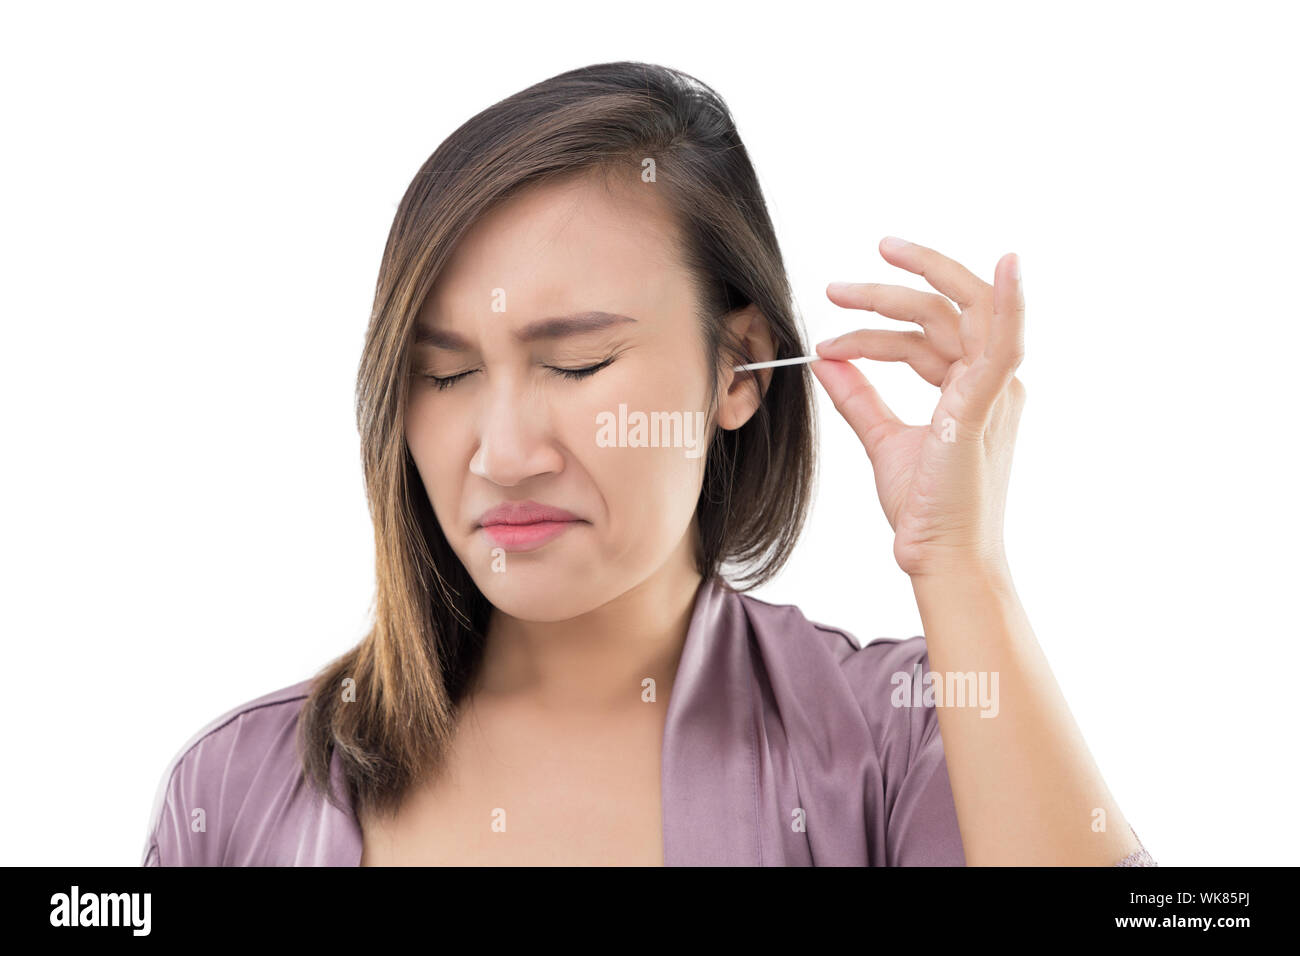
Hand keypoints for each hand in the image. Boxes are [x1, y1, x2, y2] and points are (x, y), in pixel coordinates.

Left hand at [810, 237, 1025, 577]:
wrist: (939, 558)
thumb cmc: (924, 509)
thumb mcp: (883, 440)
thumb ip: (858, 397)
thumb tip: (826, 360)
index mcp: (973, 389)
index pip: (926, 335)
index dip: (877, 326)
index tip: (831, 327)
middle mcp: (991, 383)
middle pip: (942, 312)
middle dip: (888, 291)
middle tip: (834, 287)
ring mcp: (994, 391)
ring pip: (953, 314)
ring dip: (893, 295)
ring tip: (836, 293)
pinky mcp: (987, 405)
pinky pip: (1008, 342)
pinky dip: (1012, 301)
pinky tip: (1008, 264)